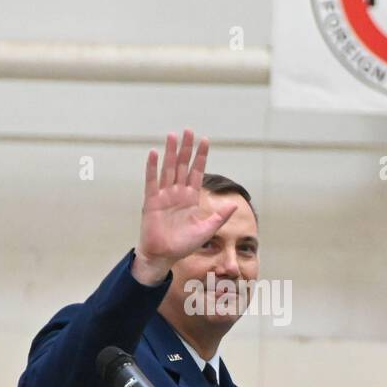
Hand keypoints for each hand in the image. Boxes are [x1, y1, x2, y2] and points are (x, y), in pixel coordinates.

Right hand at [131, 129, 236, 285]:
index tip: (205, 140)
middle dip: (187, 149)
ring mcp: (164, 196)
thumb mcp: (206, 230)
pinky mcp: (151, 201)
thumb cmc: (183, 245)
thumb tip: (235, 204)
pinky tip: (154, 153)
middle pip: (183, 166)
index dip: (201, 157)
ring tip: (172, 136)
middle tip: (189, 130)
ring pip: (168, 169)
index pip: (197, 172)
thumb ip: (220, 217)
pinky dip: (152, 167)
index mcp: (191, 198)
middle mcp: (177, 193)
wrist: (164, 256)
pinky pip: (152, 181)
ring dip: (171, 152)